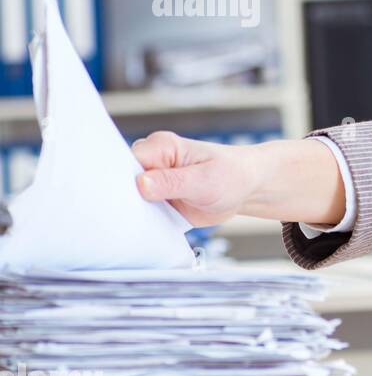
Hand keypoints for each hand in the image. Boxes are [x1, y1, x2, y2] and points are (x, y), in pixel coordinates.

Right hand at [132, 131, 259, 227]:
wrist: (246, 189)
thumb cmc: (232, 175)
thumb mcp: (205, 180)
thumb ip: (173, 182)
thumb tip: (141, 183)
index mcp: (162, 147)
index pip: (126, 161)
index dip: (121, 181)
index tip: (125, 199)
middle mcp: (153, 162)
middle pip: (122, 180)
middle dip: (124, 199)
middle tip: (133, 215)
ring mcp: (153, 181)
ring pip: (128, 198)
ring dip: (132, 212)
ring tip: (143, 221)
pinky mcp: (156, 199)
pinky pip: (140, 211)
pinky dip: (142, 221)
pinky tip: (146, 228)